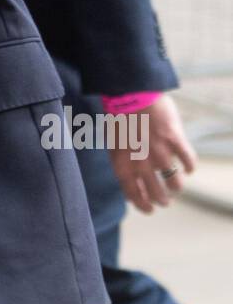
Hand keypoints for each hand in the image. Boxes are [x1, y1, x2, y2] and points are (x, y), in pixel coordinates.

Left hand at [107, 93, 197, 212]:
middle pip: (157, 193)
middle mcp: (141, 162)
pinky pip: (188, 161)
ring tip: (176, 185)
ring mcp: (160, 152)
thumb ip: (123, 163)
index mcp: (123, 163)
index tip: (150, 210)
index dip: (143, 205)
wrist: (129, 93)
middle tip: (165, 201)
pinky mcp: (174, 139)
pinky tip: (189, 168)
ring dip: (176, 186)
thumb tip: (130, 181)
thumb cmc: (120, 117)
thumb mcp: (114, 144)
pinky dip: (190, 167)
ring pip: (175, 181)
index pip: (133, 194)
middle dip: (162, 200)